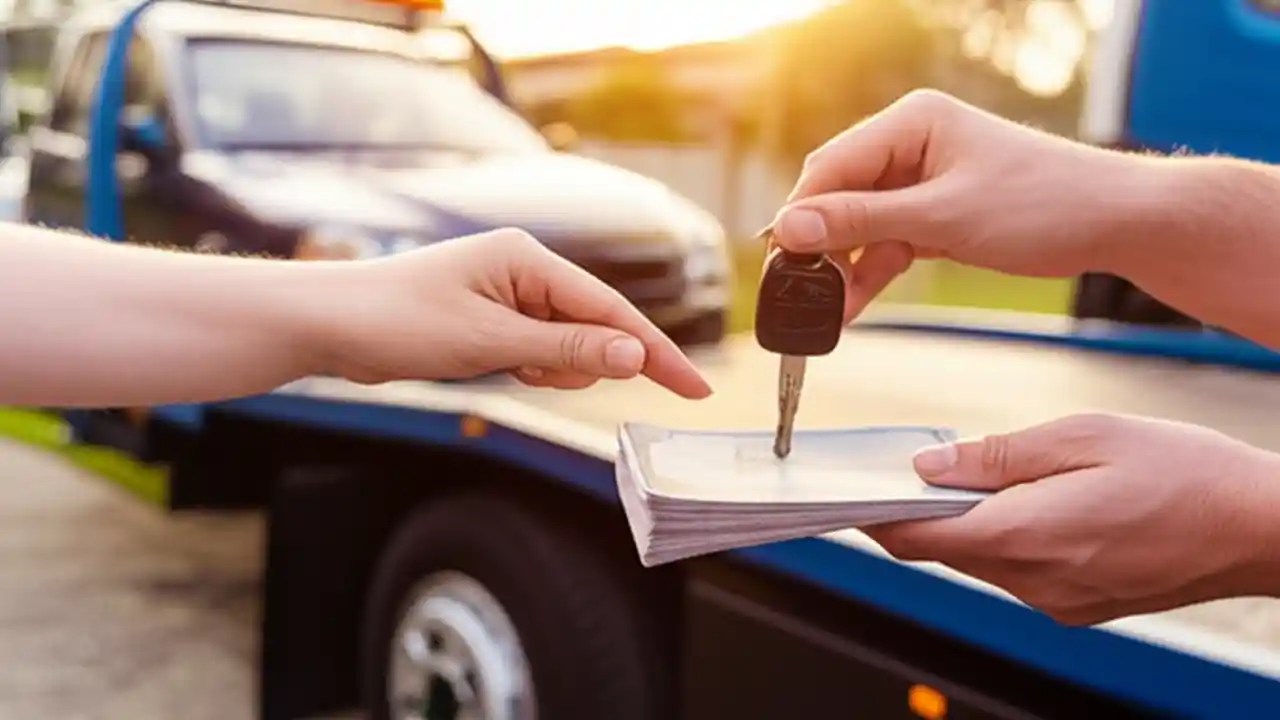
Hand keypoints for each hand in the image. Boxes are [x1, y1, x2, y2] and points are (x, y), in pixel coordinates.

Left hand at [312, 228, 711, 397]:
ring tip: (506, 367)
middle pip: (595, 326)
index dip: (656, 353)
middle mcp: (525, 269)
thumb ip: (567, 347)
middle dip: (583, 362)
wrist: (330, 324)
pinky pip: (540, 348)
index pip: (611, 309)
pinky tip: (502, 367)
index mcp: (528, 258)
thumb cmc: (398, 320)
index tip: (695, 389)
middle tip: (531, 372)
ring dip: (554, 367)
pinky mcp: (495, 316)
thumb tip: (635, 354)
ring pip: (569, 344)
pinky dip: (534, 366)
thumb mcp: (490, 340)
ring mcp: (510, 293)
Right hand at [771, 89, 1174, 321]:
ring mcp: (923, 180)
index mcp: (911, 122)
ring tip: (825, 310)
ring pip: (861, 224)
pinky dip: (873, 271)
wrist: (1112, 223)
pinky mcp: (936, 212)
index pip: (831, 165)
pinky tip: (853, 306)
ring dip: (845, 266)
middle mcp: (911, 144)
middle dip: (820, 244)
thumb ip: (861, 221)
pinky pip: (888, 241)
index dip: (801, 213)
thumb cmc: (1042, 204)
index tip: (779, 258)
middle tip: (800, 290)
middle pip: (839, 194)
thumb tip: (791, 227)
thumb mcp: (941, 217)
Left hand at [863, 413, 1279, 624]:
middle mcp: (1035, 582)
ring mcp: (1058, 600)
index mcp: (1027, 537)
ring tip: (971, 477)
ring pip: (978, 562)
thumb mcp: (1084, 436)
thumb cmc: (1186, 473)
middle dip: (916, 513)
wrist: (1263, 528)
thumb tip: (929, 467)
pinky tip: (1019, 504)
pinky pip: (1016, 573)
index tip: (847, 491)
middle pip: (942, 551)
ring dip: (962, 524)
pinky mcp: (1079, 605)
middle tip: (906, 468)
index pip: (916, 538)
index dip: (874, 515)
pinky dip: (1000, 539)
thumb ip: (997, 457)